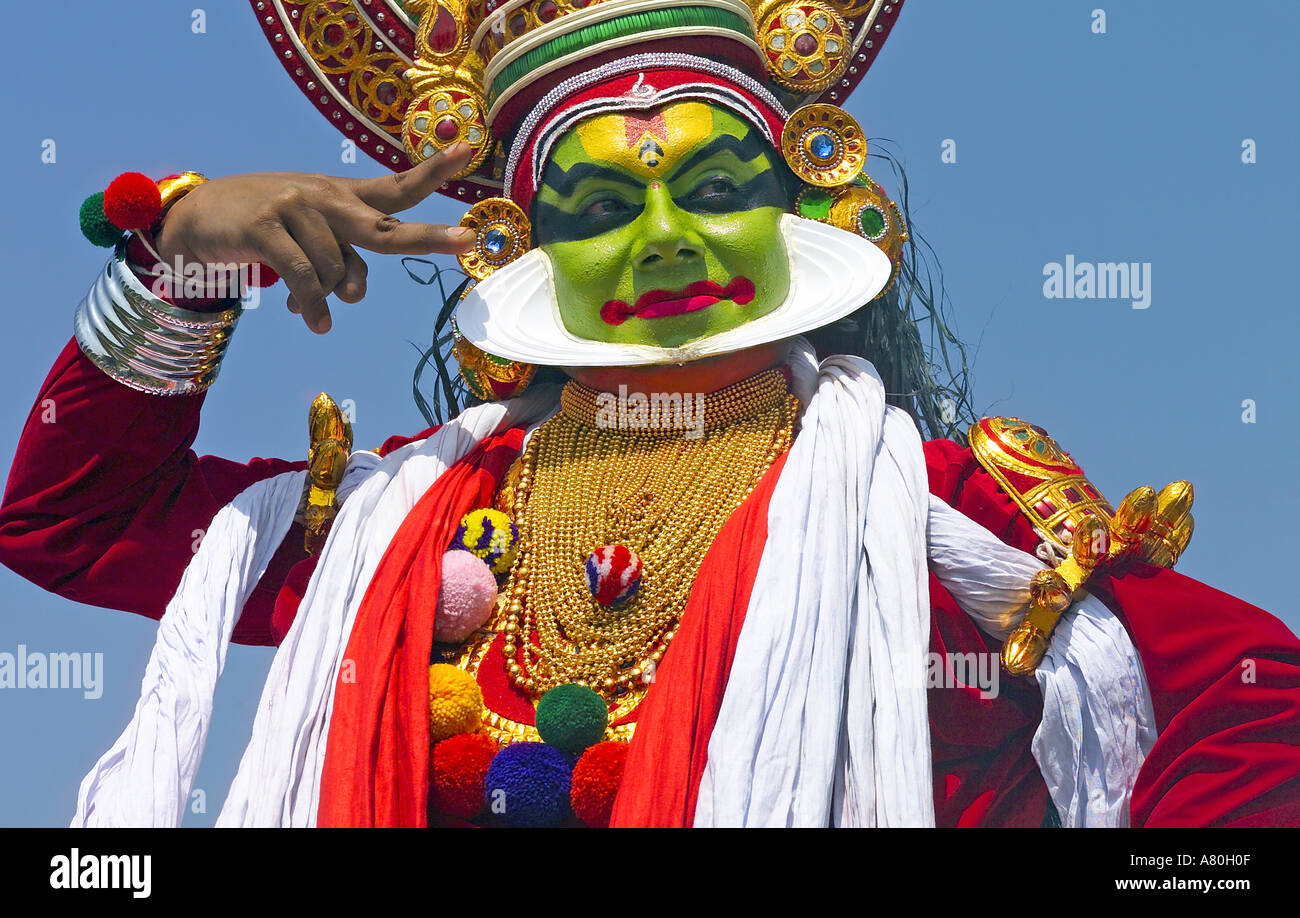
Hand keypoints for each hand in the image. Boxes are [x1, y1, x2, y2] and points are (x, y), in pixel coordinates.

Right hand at [154, 143, 475, 333]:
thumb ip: (345, 265)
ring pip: (336, 273)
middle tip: (466, 242)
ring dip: (324, 299)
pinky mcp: (264, 225)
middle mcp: (326, 197)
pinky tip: (312, 322)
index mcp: (343, 197)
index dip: (431, 172)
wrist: (201, 216)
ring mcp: (294, 207)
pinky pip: (304, 280)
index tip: (466, 152)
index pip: (395, 186)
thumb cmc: (270, 229)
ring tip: (307, 307)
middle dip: (429, 238)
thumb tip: (352, 295)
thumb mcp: (313, 240)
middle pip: (384, 228)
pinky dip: (311, 307)